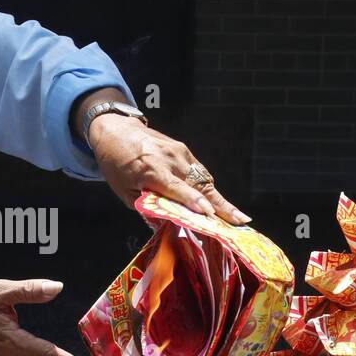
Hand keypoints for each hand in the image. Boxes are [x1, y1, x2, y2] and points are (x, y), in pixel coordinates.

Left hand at [88, 115, 251, 224]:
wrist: (116, 131)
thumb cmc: (116, 164)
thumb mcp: (124, 191)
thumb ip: (145, 207)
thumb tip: (166, 224)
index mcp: (151, 171)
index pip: (177, 188)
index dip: (193, 202)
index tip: (209, 214)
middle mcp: (169, 160)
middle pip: (200, 185)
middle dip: (220, 204)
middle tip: (239, 220)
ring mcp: (179, 152)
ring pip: (204, 179)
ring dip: (219, 199)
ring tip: (235, 217)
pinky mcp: (184, 149)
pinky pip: (199, 172)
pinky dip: (208, 188)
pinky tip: (217, 203)